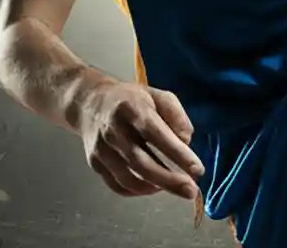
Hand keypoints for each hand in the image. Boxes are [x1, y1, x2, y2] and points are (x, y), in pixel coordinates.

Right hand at [77, 80, 204, 199]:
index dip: (178, 153)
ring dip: (155, 187)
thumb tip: (185, 141)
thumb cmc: (130, 100)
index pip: (156, 134)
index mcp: (131, 108)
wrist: (89, 102)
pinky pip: (117, 185)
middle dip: (169, 180)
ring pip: (129, 178)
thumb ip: (176, 115)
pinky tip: (153, 186)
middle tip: (191, 190)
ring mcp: (101, 149)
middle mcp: (113, 130)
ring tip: (175, 187)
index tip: (197, 169)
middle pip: (142, 163)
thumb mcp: (157, 96)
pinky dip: (138, 191)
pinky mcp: (95, 163)